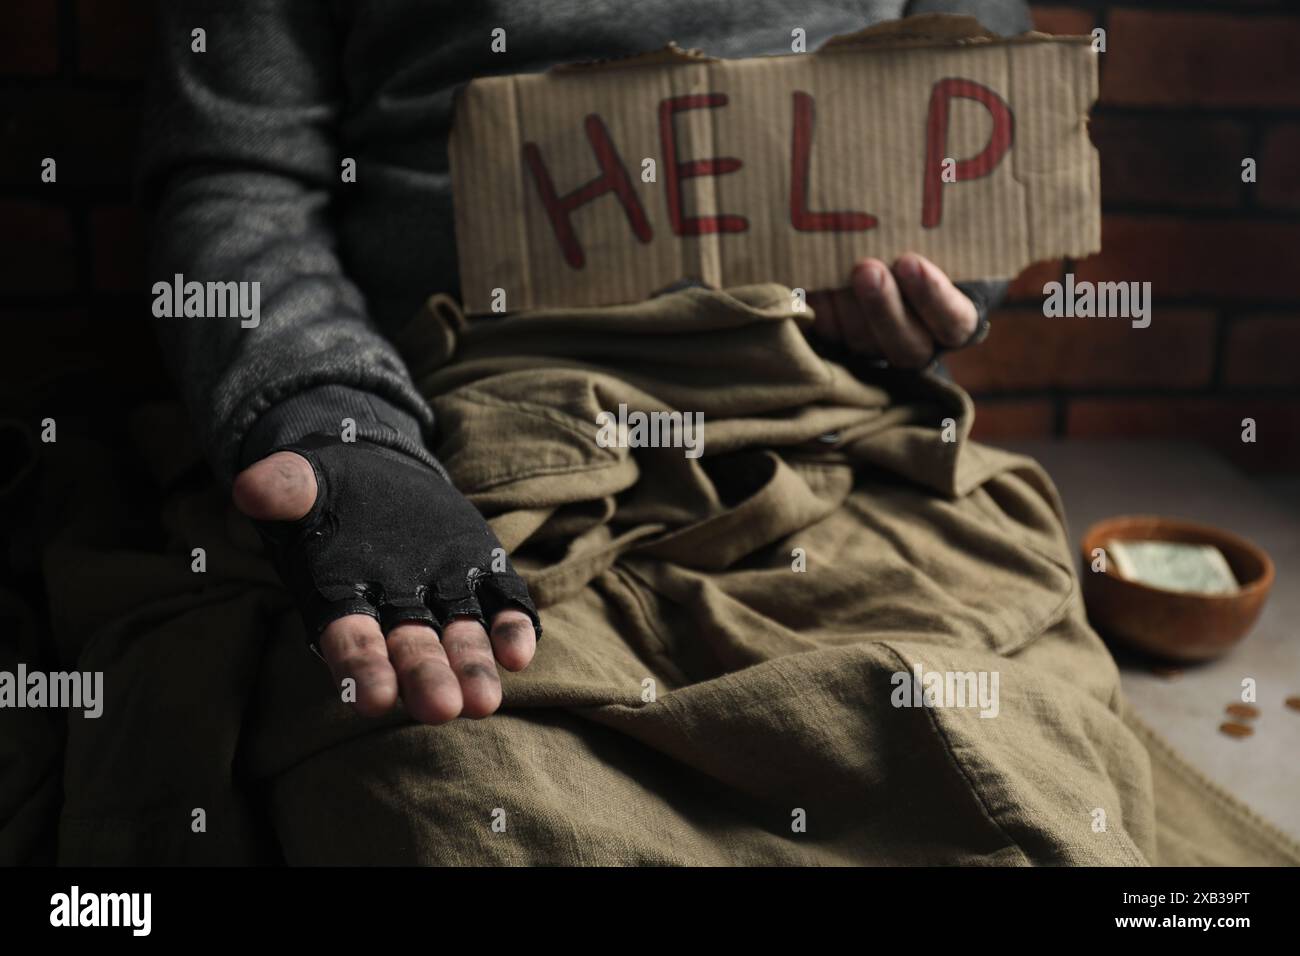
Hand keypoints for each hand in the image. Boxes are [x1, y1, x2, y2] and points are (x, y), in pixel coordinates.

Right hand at [233, 439, 538, 723]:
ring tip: (484, 702)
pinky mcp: (483, 578)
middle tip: (441, 709)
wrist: (378, 472)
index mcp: (342, 598)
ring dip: (473, 670)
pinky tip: (519, 652)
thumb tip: (250, 489)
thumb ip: (283, 488)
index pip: (350, 643)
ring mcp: (445, 597)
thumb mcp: (303, 480)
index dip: (361, 668)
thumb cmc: (329, 489)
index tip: (371, 699)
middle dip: (425, 680)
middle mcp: (396, 611)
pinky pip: (502, 609)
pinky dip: (510, 631)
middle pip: (411, 653)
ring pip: (460, 642)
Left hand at [806, 252, 981, 367]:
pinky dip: (820, 312)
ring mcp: (878, 350)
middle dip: (883, 306)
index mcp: (954, 320)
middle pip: (906, 343)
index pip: (953, 320)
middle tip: (866, 269)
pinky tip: (810, 286)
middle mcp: (919, 343)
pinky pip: (831, 338)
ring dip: (847, 308)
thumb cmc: (927, 251)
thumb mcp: (939, 245)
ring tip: (833, 273)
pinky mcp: (843, 348)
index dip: (932, 295)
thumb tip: (929, 189)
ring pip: (864, 342)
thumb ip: (932, 238)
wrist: (892, 266)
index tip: (910, 262)